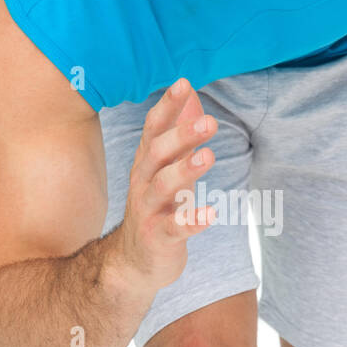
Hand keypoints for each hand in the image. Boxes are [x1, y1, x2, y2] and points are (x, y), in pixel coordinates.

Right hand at [119, 78, 218, 289]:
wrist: (134, 263)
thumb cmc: (156, 209)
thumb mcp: (167, 168)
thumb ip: (179, 133)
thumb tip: (191, 93)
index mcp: (147, 163)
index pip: (154, 129)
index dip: (167, 107)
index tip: (184, 83)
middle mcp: (143, 183)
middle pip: (158, 153)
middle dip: (182, 135)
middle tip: (210, 122)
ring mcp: (149, 211)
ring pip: (163, 187)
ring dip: (186, 170)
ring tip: (209, 156)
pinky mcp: (158, 238)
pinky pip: (175, 228)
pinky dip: (192, 219)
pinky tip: (212, 212)